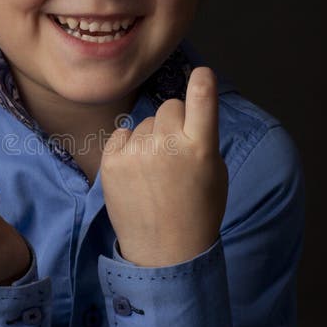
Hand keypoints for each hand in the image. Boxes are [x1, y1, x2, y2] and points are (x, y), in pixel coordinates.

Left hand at [100, 66, 227, 266]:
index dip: (202, 82)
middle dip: (175, 122)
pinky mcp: (112, 161)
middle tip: (176, 153)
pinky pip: (123, 134)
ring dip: (152, 137)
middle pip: (170, 106)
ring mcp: (137, 153)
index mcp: (200, 148)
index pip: (202, 98)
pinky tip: (138, 173)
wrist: (164, 251)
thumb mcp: (214, 172)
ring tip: (156, 172)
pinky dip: (130, 147)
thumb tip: (187, 109)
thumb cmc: (197, 210)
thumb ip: (202, 137)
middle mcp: (168, 145)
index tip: (201, 75)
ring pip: (147, 122)